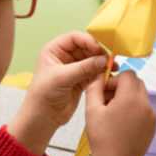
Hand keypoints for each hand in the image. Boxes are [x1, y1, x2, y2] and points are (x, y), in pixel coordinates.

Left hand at [9, 31, 107, 154]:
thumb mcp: (62, 77)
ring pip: (92, 60)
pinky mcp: (81, 80)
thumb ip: (83, 67)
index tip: (98, 49)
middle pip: (86, 48)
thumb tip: (103, 60)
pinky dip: (102, 73)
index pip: (74, 38)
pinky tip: (109, 75)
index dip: (88, 41)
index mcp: (54, 50)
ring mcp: (73, 68)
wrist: (43, 117)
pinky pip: (94, 72)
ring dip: (102, 63)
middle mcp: (64, 57)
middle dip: (98, 52)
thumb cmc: (43, 94)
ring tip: (112, 67)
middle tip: (109, 59)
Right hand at [84, 71, 155, 155]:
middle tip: (107, 101)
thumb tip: (97, 75)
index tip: (104, 91)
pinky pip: (144, 108)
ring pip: (140, 95)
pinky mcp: (153, 125)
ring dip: (127, 98)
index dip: (114, 79)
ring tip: (113, 113)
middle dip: (121, 87)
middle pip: (136, 83)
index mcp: (131, 97)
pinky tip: (121, 123)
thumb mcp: (92, 111)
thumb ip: (94, 88)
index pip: (127, 74)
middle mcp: (145, 103)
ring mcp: (152, 115)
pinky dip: (134, 109)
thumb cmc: (103, 140)